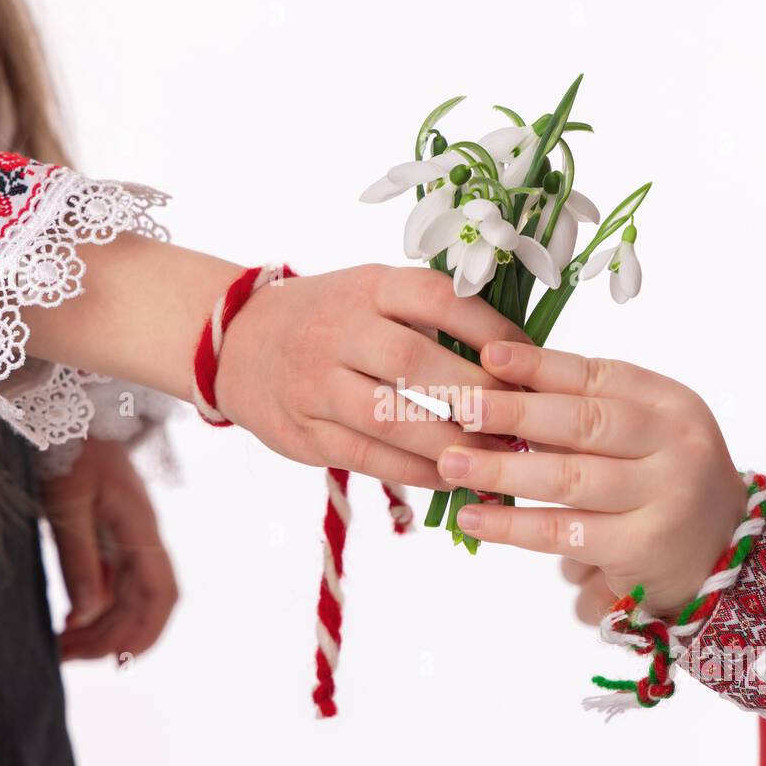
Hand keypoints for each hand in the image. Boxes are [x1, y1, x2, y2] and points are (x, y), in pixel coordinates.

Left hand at [42, 439, 178, 662]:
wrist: (62, 411)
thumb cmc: (67, 449)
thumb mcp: (66, 502)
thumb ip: (78, 558)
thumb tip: (87, 613)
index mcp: (140, 528)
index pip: (161, 592)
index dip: (146, 631)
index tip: (114, 660)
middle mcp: (140, 537)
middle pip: (143, 603)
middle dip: (111, 637)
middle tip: (65, 657)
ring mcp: (126, 537)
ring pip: (127, 596)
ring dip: (101, 626)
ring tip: (62, 647)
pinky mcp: (109, 535)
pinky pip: (111, 582)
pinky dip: (94, 608)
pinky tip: (70, 621)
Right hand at [215, 265, 527, 489]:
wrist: (236, 345)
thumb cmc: (330, 318)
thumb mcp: (373, 293)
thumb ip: (432, 315)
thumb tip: (519, 353)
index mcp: (367, 287)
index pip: (437, 298)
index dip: (490, 328)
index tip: (529, 357)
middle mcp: (337, 331)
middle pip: (414, 363)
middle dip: (475, 394)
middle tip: (522, 419)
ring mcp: (315, 385)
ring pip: (390, 419)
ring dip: (451, 443)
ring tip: (497, 458)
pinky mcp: (303, 434)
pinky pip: (368, 457)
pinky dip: (416, 472)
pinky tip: (453, 478)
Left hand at [435, 341, 748, 613]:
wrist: (723, 556)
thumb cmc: (664, 483)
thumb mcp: (644, 434)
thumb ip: (585, 412)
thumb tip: (498, 386)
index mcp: (669, 404)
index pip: (598, 376)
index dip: (540, 365)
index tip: (488, 354)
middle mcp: (674, 446)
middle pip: (583, 422)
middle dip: (514, 412)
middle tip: (459, 406)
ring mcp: (663, 499)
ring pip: (568, 479)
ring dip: (502, 469)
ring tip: (451, 462)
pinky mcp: (640, 548)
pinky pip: (562, 532)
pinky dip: (512, 525)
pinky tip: (473, 516)